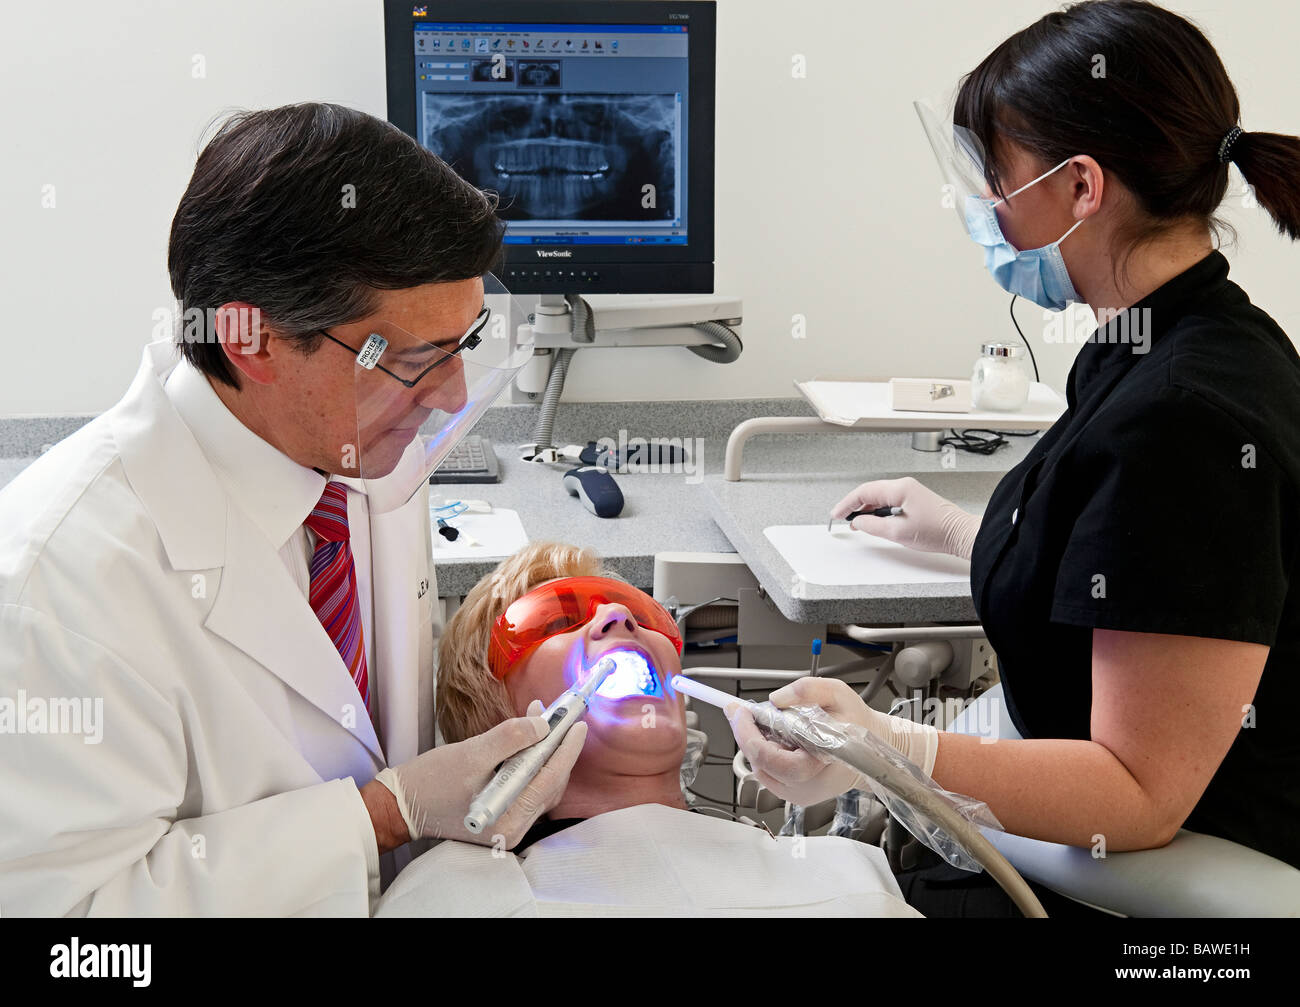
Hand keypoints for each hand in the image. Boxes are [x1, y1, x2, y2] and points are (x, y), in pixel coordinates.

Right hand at [372, 700, 586, 848]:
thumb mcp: (471, 754)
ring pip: (541, 783)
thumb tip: (544, 725)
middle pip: (550, 782)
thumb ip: (510, 738)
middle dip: (555, 746)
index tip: (577, 723)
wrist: (400, 805)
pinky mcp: (504, 815)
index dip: (566, 749)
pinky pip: (528, 785)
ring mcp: (510, 824)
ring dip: (543, 750)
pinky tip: (526, 739)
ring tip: (539, 719)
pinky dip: (530, 761)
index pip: (549, 779)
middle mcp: (515, 828)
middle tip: (559, 715)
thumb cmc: (431, 782)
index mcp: (509, 820)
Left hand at [725, 677, 938, 806]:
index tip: (739, 711)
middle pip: (762, 765)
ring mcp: (802, 794)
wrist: (873, 751)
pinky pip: (769, 775)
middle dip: (747, 736)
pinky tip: (775, 739)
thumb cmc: (858, 725)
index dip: (749, 735)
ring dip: (755, 745)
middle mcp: (809, 785)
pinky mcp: (796, 796)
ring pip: (761, 771)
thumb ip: (808, 690)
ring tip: (764, 724)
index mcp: (822, 761)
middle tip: (742, 713)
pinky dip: (764, 755)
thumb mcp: (837, 693)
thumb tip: (777, 698)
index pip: (774, 759)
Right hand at [830, 476, 979, 559]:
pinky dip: (878, 510)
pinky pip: (889, 501)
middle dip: (854, 505)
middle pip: (870, 491)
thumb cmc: (938, 531)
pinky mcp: (913, 499)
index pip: (864, 492)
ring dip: (866, 508)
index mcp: (900, 488)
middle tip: (842, 518)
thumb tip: (858, 522)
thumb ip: (872, 526)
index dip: (847, 503)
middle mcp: (904, 486)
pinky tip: (873, 520)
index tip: (836, 514)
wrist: (961, 534)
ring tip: (856, 523)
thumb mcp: (898, 532)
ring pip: (879, 496)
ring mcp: (909, 491)